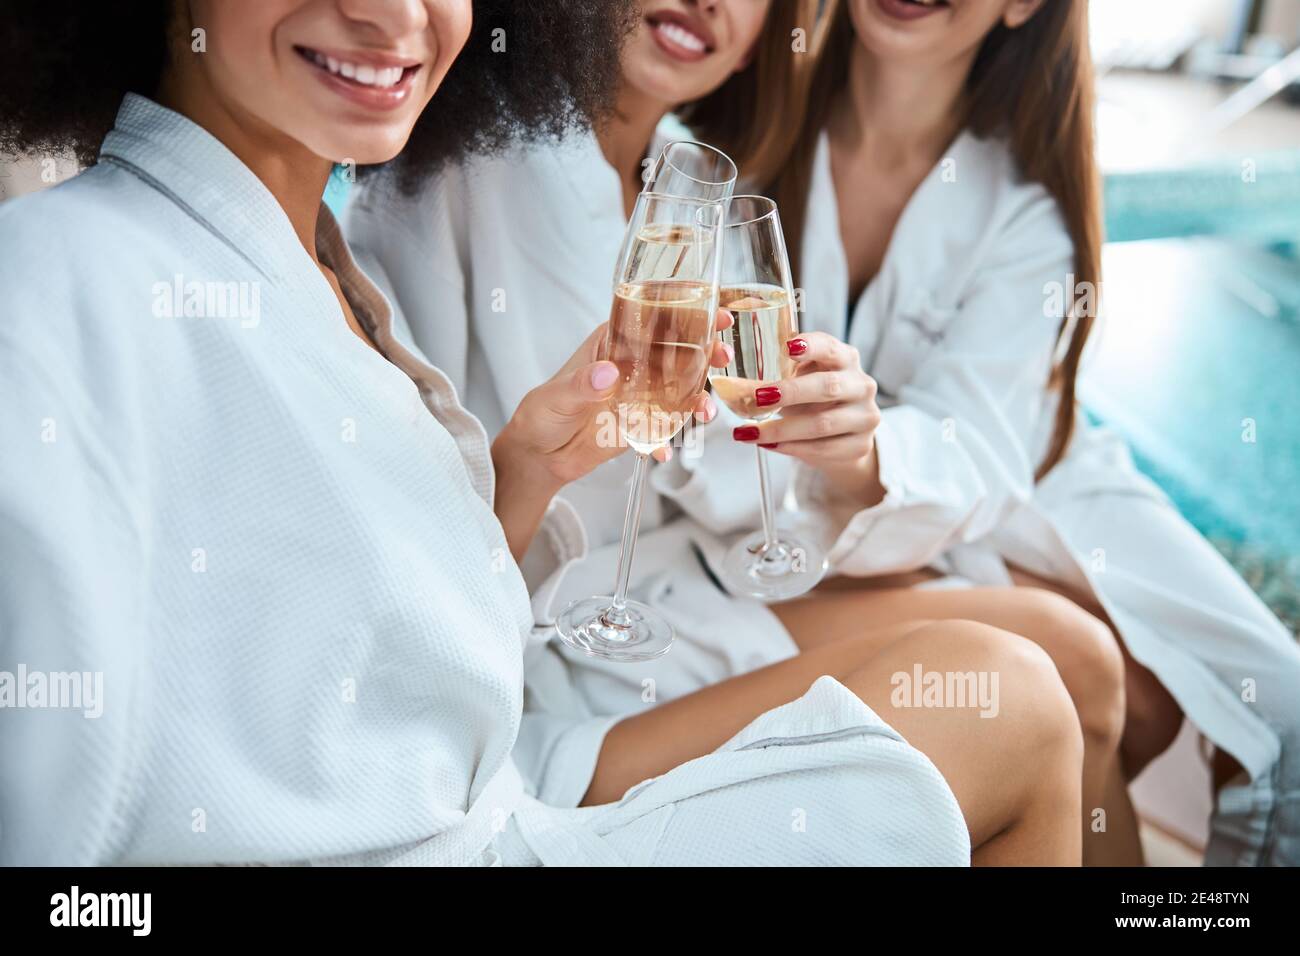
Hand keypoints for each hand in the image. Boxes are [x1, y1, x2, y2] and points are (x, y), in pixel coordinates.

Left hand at [491, 311, 732, 558]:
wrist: (537, 456)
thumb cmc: (541, 414)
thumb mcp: (558, 395)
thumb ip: (582, 384)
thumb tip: (608, 373)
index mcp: (611, 344)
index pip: (652, 319)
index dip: (684, 312)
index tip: (711, 313)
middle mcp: (630, 366)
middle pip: (676, 352)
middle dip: (704, 352)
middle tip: (722, 356)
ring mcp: (638, 396)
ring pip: (678, 389)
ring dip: (697, 397)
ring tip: (704, 411)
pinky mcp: (639, 426)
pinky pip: (663, 429)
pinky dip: (669, 438)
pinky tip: (664, 451)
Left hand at [730, 331, 885, 506]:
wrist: (846, 435)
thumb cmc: (817, 399)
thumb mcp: (804, 378)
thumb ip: (784, 373)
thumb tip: (738, 386)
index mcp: (846, 359)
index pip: (831, 347)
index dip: (811, 346)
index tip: (788, 347)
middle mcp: (861, 385)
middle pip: (828, 386)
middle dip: (790, 392)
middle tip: (758, 397)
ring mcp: (865, 417)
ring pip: (822, 423)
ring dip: (781, 429)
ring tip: (749, 432)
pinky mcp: (860, 446)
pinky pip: (822, 448)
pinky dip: (791, 448)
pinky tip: (769, 445)